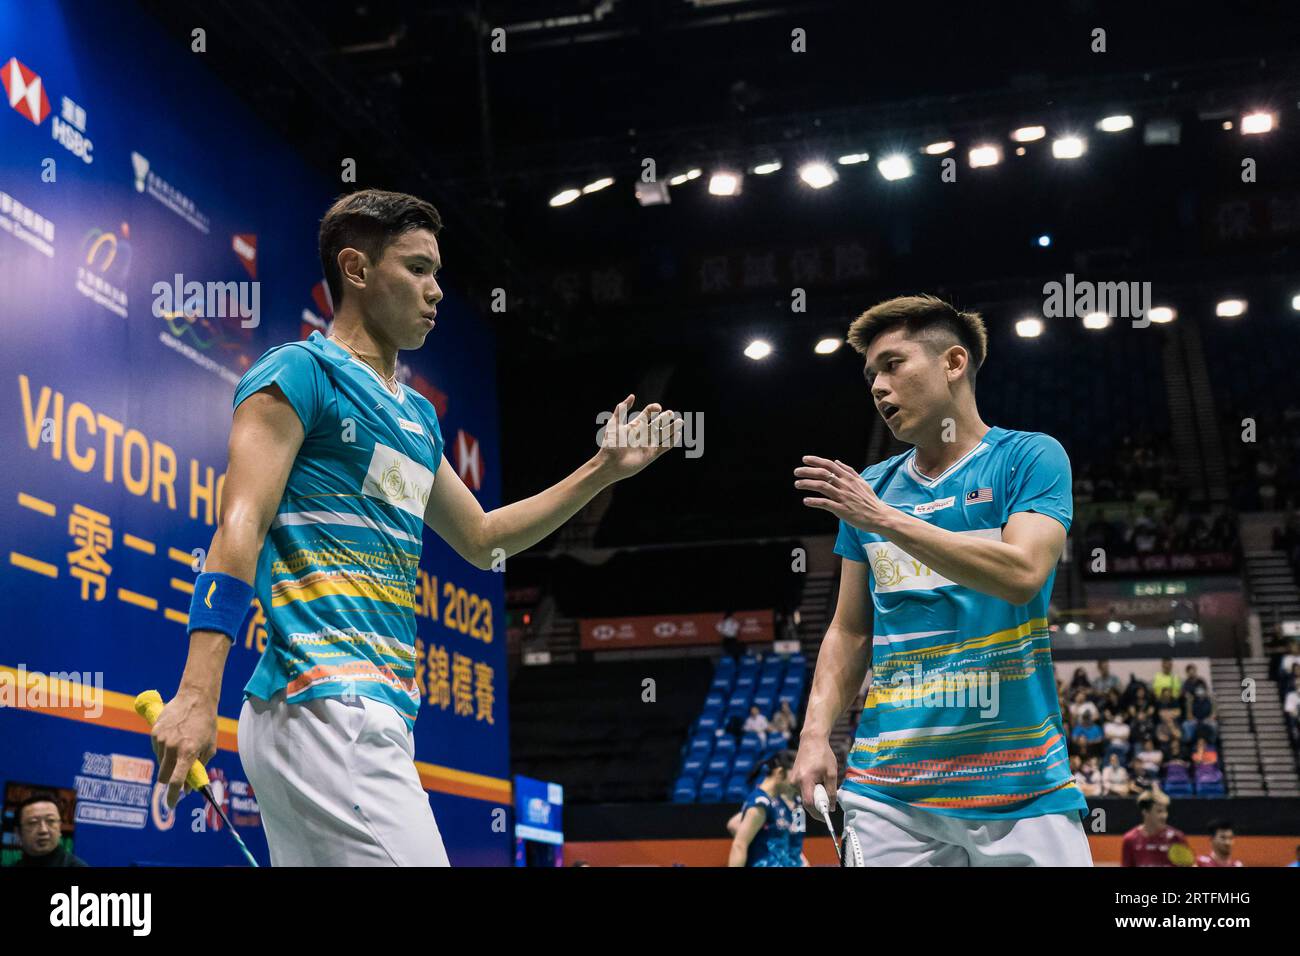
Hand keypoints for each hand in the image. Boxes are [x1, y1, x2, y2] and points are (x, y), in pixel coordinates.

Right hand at [151, 689, 217, 808]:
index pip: (176, 781)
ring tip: (181, 746)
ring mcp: (161, 740)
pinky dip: (164, 750)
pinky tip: (174, 738)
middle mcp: (172, 748)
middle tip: (179, 775)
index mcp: (188, 753)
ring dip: (168, 762)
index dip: (173, 796)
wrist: (195, 698)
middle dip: (170, 780)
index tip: (172, 805)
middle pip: (164, 776)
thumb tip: (188, 787)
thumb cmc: (206, 724)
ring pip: (160, 763)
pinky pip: (157, 749)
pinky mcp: (154, 732)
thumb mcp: (210, 747)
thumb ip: (199, 768)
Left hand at [595, 393, 682, 480]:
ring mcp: (648, 444)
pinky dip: (671, 441)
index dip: (653, 409)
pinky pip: (664, 447)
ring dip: (672, 428)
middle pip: (657, 423)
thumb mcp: (614, 423)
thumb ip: (621, 409)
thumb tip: (632, 396)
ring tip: (681, 422)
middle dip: (665, 418)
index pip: (648, 413)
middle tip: (671, 413)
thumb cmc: (610, 444)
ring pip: (663, 434)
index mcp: (635, 425)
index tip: (657, 408)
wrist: (610, 463)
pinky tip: (677, 434)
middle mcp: (643, 434)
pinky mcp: (651, 455)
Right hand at [792, 735, 838, 821]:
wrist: (811, 740)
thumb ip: (831, 791)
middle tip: (829, 798)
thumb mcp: (831, 773)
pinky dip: (812, 789)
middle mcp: (795, 781)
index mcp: (805, 780)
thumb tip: (832, 807)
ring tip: (823, 782)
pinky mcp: (793, 777)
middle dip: (819, 803)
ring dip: (815, 795)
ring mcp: (793, 779)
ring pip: (805, 795)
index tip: (826, 818)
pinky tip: (818, 779)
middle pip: (807, 801)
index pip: (809, 804)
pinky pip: (803, 789)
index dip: (818, 813)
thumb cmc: (823, 754)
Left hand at [794, 455, 893, 532]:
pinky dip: (814, 501)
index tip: (804, 459)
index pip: (829, 465)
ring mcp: (843, 497)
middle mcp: (845, 485)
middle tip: (796, 471)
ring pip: (822, 486)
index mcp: (849, 478)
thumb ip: (849, 471)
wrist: (879, 516)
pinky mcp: (842, 509)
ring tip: (797, 484)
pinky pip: (826, 503)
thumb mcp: (861, 482)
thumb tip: (837, 462)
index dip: (816, 461)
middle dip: (808, 471)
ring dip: (807, 484)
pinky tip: (806, 501)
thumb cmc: (869, 500)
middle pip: (823, 473)